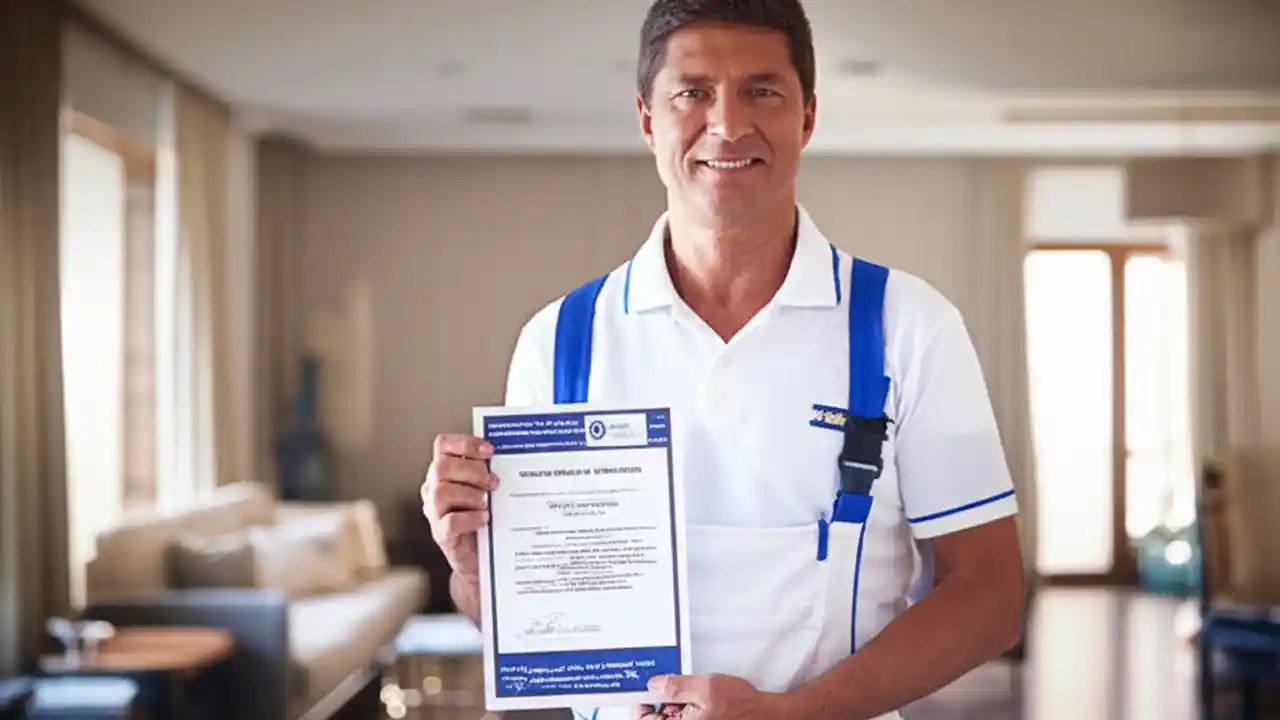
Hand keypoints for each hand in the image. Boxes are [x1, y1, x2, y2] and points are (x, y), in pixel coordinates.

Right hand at [421, 434, 496, 581]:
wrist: (480, 559)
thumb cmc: (484, 518)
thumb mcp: (486, 490)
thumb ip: (489, 472)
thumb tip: (510, 456)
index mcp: (444, 472)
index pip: (443, 445)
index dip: (465, 443)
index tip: (490, 451)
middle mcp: (434, 489)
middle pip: (441, 467)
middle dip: (472, 471)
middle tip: (493, 482)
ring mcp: (435, 513)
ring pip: (442, 493)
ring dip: (470, 494)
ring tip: (487, 502)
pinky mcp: (442, 536)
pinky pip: (449, 522)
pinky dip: (470, 518)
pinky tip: (485, 518)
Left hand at [635, 674, 788, 718]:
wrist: (764, 715)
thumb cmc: (742, 707)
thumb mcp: (707, 688)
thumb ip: (676, 686)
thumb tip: (654, 685)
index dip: (643, 705)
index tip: (646, 692)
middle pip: (658, 719)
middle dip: (660, 702)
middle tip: (667, 687)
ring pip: (672, 717)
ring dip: (673, 704)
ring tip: (687, 692)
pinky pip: (684, 717)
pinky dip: (684, 707)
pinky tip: (694, 698)